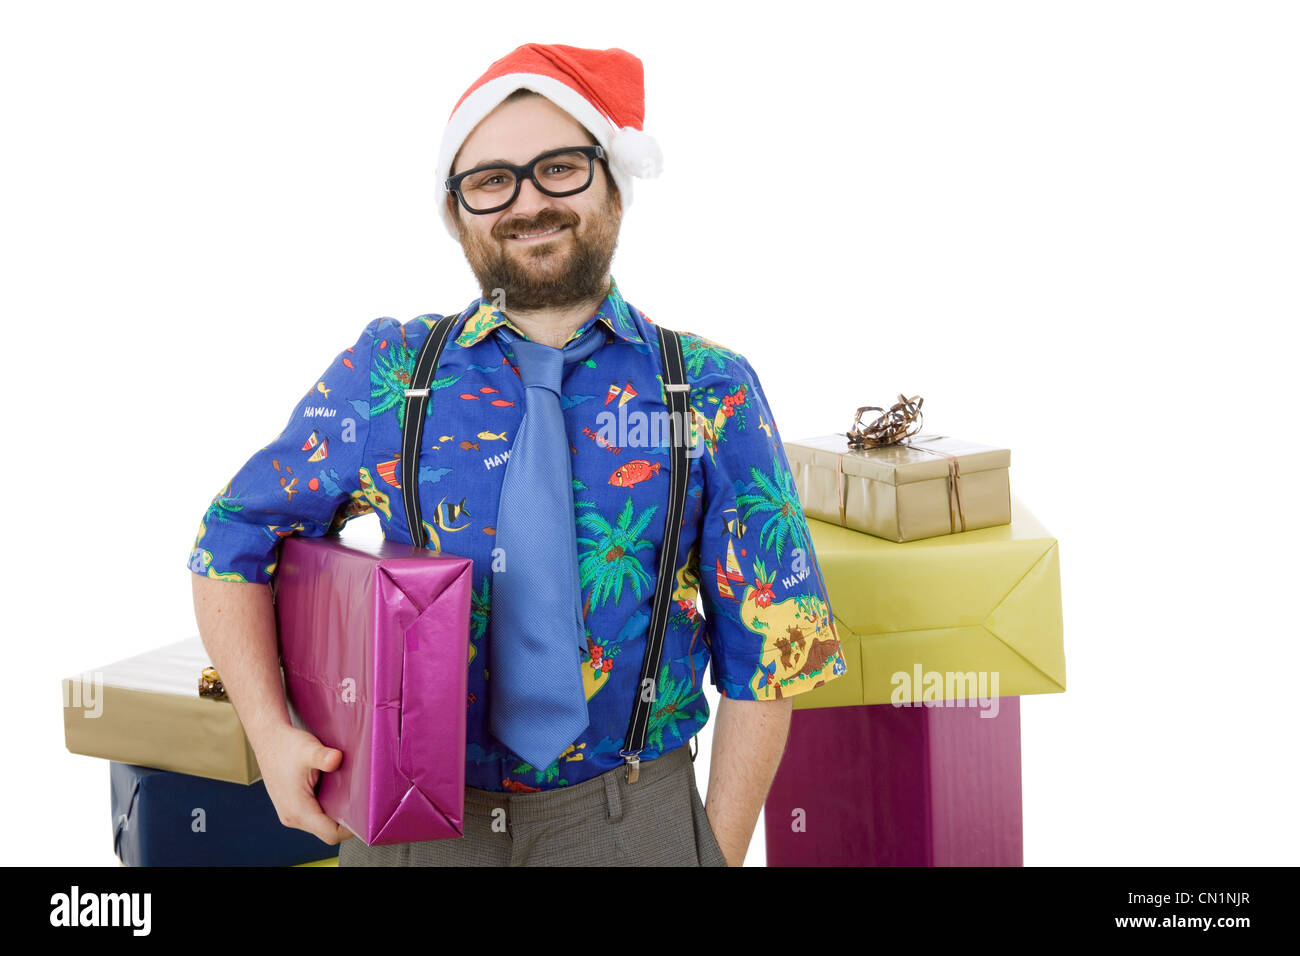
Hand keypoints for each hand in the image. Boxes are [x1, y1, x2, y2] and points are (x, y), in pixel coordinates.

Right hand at [257, 722, 353, 844]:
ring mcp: (291, 813)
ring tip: (353, 797)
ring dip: (336, 814)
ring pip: (320, 824)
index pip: (330, 834)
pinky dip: (327, 808)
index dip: (351, 829)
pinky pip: (315, 815)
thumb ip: (323, 756)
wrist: (267, 739)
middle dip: (347, 822)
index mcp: (297, 810)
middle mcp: (292, 817)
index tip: (368, 815)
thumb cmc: (287, 745)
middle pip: (327, 832)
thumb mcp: (308, 749)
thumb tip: (337, 759)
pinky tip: (337, 792)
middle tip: (365, 804)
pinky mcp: (292, 806)